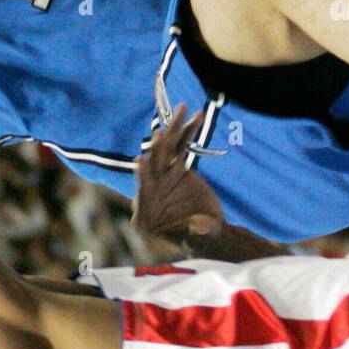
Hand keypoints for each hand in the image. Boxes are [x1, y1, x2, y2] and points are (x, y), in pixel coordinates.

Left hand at [131, 104, 223, 241]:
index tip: (140, 161)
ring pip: (166, 151)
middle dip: (157, 148)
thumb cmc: (201, 239)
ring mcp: (161, 179)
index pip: (142, 193)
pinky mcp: (175, 169)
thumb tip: (199, 226)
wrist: (208, 232)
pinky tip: (195, 116)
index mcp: (146, 216)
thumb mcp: (200, 237)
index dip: (142, 178)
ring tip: (182, 108)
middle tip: (160, 131)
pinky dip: (187, 132)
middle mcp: (149, 193)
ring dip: (174, 130)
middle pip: (152, 166)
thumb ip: (197, 232)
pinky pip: (180, 148)